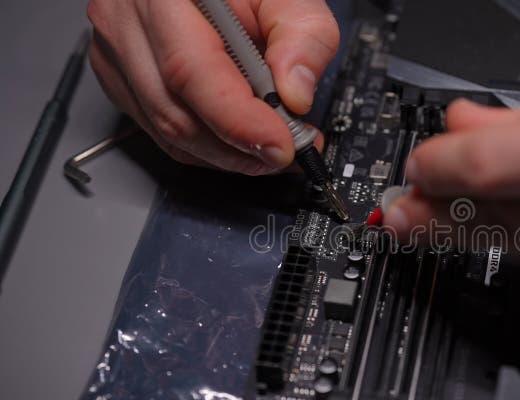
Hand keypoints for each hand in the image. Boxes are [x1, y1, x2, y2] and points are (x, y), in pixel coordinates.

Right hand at [87, 0, 338, 174]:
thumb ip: (301, 32)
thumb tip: (295, 92)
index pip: (189, 71)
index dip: (238, 121)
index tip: (280, 144)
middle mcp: (124, 22)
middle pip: (176, 115)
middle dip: (241, 147)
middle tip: (292, 148)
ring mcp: (115, 54)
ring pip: (168, 133)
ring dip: (228, 153)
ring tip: (273, 145)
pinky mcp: (119, 79)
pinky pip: (161, 132)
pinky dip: (208, 146)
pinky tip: (241, 140)